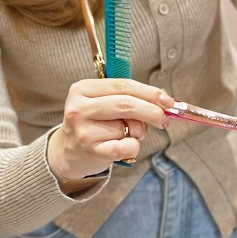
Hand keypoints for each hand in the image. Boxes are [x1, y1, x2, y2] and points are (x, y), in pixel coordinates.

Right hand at [48, 78, 174, 185]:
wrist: (68, 152)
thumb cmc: (93, 123)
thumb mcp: (102, 102)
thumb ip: (129, 96)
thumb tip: (164, 99)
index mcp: (82, 89)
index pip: (123, 85)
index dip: (149, 92)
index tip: (168, 100)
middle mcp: (79, 108)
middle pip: (127, 105)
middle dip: (152, 111)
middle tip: (164, 119)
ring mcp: (83, 131)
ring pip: (129, 127)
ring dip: (139, 132)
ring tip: (126, 134)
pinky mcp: (91, 151)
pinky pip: (127, 146)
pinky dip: (133, 146)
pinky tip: (123, 146)